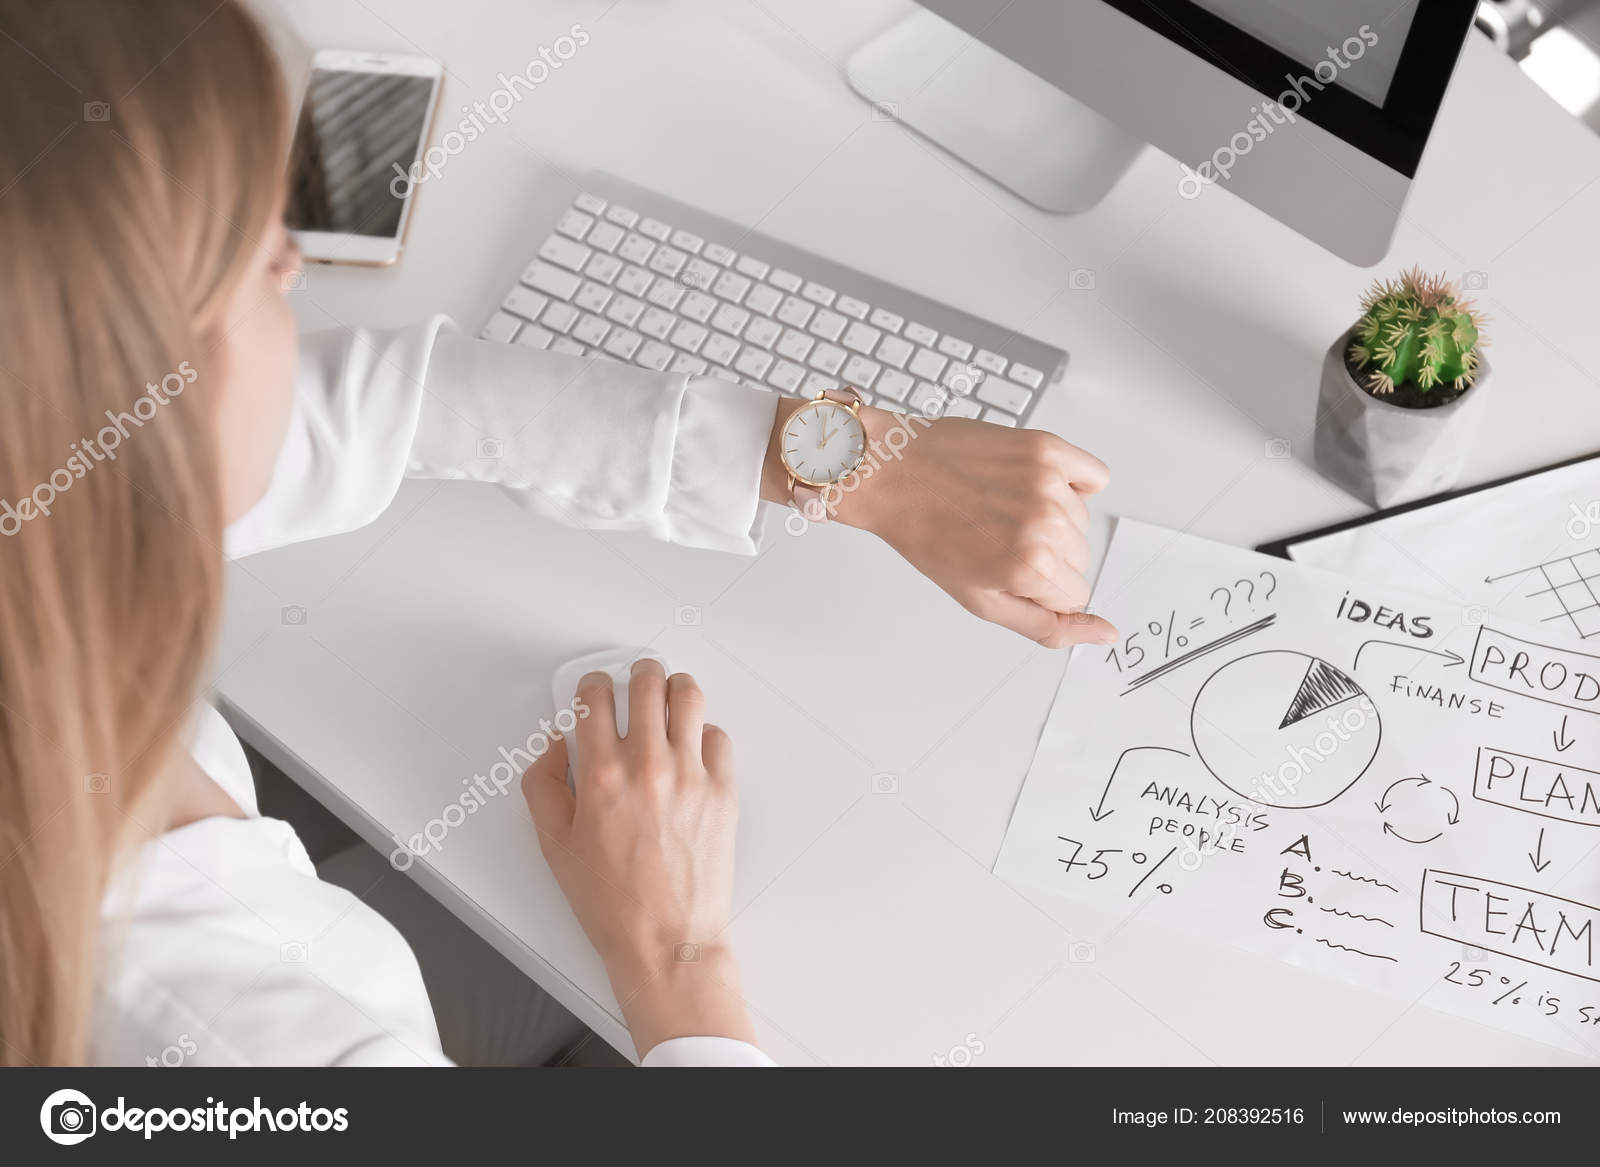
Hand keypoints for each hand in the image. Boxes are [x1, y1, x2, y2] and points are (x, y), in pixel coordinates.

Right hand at [523, 660, 756, 1058]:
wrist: (666, 939)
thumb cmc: (613, 902)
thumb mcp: (554, 844)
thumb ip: (544, 785)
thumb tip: (554, 745)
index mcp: (601, 775)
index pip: (595, 697)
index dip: (591, 686)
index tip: (593, 692)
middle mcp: (647, 765)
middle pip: (646, 683)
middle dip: (637, 674)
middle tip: (635, 680)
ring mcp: (690, 774)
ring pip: (688, 696)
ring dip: (674, 689)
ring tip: (668, 698)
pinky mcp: (723, 789)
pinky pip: (718, 735)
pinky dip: (703, 732)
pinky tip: (692, 747)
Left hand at [763, 400, 1117, 647]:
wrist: (892, 473)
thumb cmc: (926, 533)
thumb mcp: (981, 599)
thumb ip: (1047, 625)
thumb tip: (1103, 634)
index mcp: (1029, 566)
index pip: (1075, 595)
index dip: (1039, 585)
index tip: (1007, 566)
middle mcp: (1044, 523)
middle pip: (1080, 558)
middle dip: (1046, 554)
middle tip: (997, 535)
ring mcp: (1048, 482)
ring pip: (1082, 520)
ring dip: (1052, 518)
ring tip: (1001, 507)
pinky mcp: (1047, 448)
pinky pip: (1094, 476)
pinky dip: (1073, 481)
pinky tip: (1029, 483)